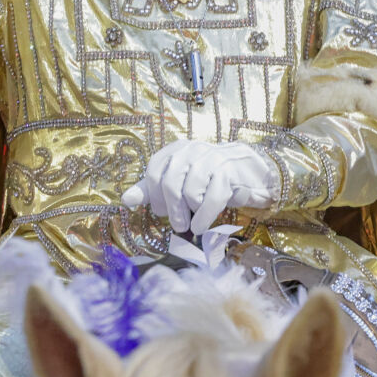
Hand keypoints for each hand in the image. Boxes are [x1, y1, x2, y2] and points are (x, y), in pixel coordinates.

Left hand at [121, 139, 277, 233]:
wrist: (249, 172)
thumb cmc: (210, 178)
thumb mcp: (179, 179)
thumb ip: (152, 188)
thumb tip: (126, 199)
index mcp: (176, 149)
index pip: (154, 171)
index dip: (153, 195)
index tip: (159, 210)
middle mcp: (192, 150)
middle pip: (170, 184)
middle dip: (172, 209)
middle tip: (177, 225)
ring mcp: (212, 160)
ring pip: (190, 193)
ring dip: (190, 213)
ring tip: (193, 221)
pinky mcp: (228, 174)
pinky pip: (210, 200)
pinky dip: (203, 218)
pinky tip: (201, 226)